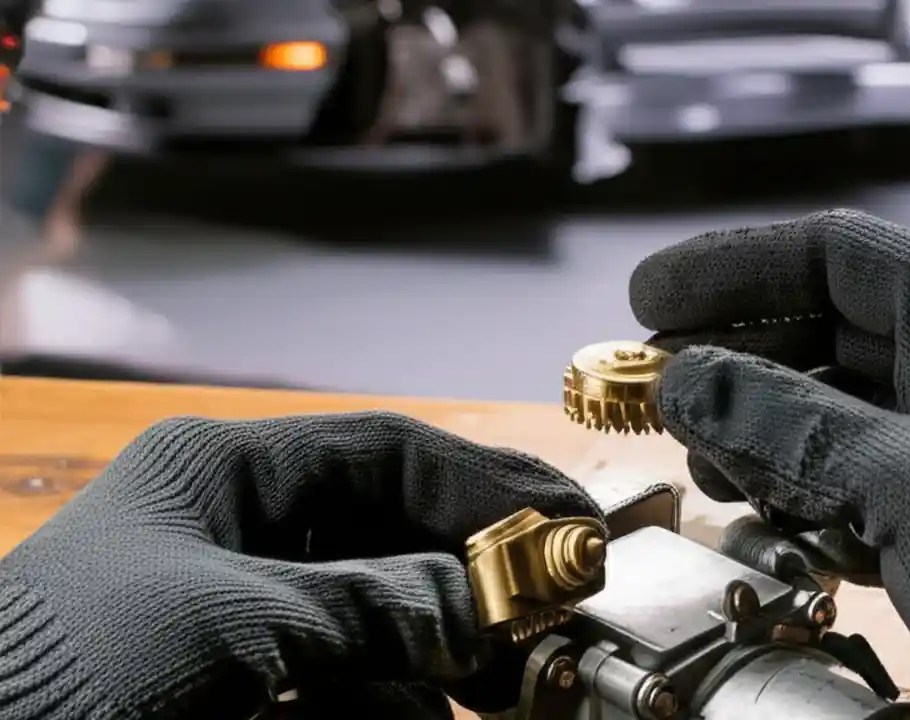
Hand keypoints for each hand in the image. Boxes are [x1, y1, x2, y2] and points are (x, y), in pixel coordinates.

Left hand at [0, 413, 601, 719]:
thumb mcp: (231, 624)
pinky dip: (393, 698)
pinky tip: (433, 716)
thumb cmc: (78, 666)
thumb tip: (486, 607)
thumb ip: (372, 606)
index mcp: (227, 473)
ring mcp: (246, 607)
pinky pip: (346, 677)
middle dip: (472, 575)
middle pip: (393, 532)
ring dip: (440, 651)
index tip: (565, 524)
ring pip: (380, 614)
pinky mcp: (244, 678)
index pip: (387, 452)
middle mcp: (244, 528)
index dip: (484, 482)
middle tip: (549, 613)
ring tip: (501, 687)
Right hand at [631, 210, 909, 718]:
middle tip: (656, 393)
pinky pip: (853, 470)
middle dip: (738, 364)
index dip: (734, 270)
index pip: (842, 258)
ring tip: (707, 466)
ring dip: (760, 433)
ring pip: (833, 408)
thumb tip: (682, 376)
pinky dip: (800, 485)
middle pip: (827, 333)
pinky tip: (761, 505)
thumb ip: (788, 423)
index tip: (647, 293)